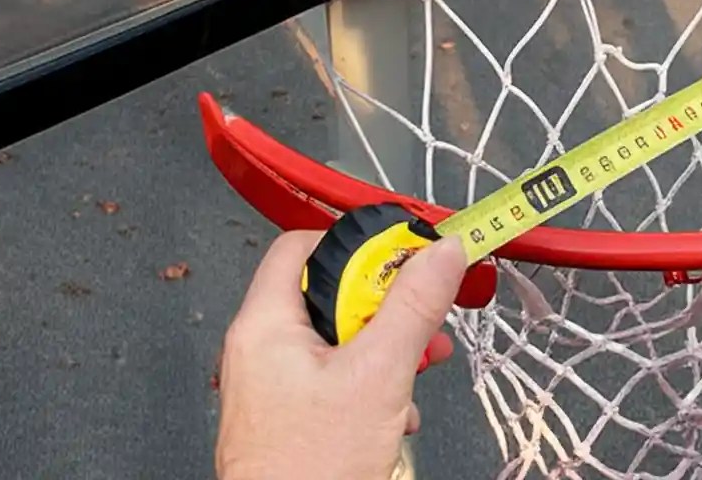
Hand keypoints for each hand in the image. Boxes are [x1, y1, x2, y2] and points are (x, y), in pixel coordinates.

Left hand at [215, 230, 467, 479]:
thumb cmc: (310, 470)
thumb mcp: (380, 374)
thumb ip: (413, 306)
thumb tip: (442, 254)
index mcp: (265, 323)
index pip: (303, 245)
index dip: (356, 244)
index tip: (404, 257)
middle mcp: (260, 348)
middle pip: (329, 293)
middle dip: (384, 307)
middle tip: (418, 321)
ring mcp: (272, 385)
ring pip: (337, 339)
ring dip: (385, 350)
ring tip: (415, 373)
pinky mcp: (288, 415)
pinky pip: (332, 377)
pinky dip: (369, 384)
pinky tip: (395, 411)